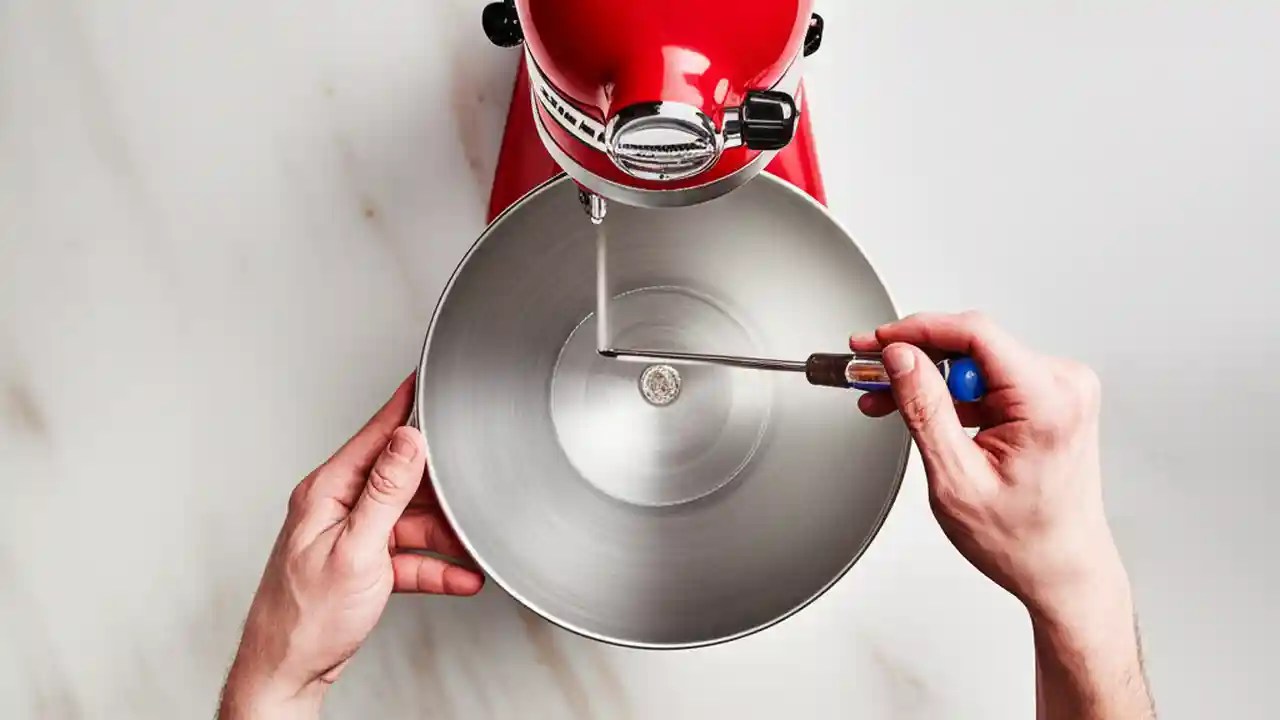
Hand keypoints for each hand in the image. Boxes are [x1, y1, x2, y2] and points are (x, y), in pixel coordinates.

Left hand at [219, 376, 483, 719]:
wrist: (287, 672)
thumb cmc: (304, 618)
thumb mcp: (356, 548)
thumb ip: (385, 492)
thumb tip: (406, 440)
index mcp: (327, 493)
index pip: (373, 436)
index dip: (403, 408)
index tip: (423, 382)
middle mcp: (337, 509)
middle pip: (401, 481)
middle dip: (439, 494)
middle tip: (469, 498)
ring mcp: (350, 537)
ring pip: (410, 520)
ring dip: (442, 538)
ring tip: (468, 551)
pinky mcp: (362, 564)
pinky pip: (407, 555)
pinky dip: (433, 566)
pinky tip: (457, 576)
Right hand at [852, 312, 1152, 718]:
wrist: (1061, 569)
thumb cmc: (1023, 540)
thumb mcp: (956, 477)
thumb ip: (925, 409)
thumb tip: (902, 358)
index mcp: (1049, 401)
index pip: (975, 334)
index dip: (917, 331)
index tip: (877, 342)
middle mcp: (1064, 386)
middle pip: (972, 345)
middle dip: (914, 358)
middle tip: (868, 372)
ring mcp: (1060, 391)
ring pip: (975, 362)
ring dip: (929, 379)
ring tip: (887, 401)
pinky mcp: (1048, 400)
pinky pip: (988, 380)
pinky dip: (951, 394)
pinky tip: (922, 410)